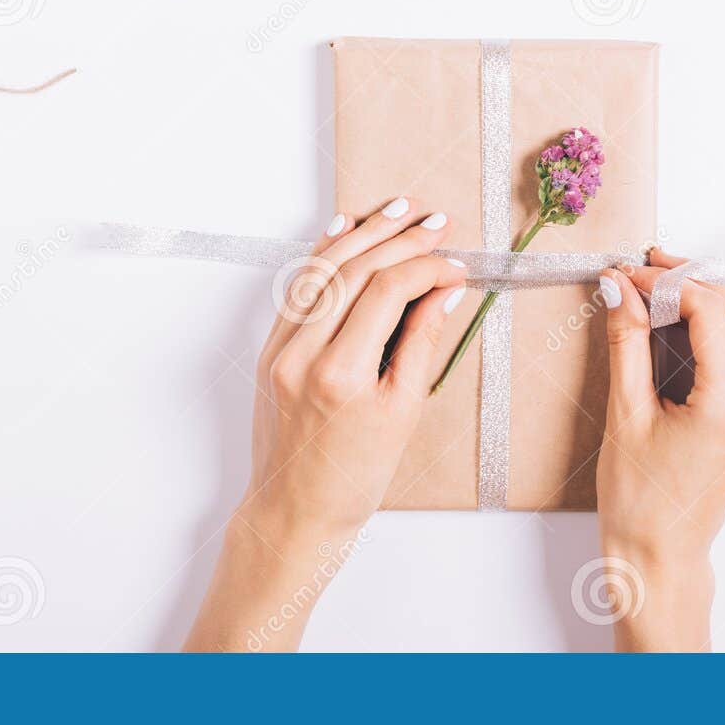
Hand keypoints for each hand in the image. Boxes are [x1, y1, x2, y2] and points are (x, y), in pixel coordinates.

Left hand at [187, 198, 467, 651]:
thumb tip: (444, 291)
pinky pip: (298, 289)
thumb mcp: (403, 414)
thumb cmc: (353, 478)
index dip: (426, 269)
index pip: (388, 292)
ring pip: (321, 269)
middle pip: (354, 271)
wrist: (295, 513)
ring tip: (397, 212)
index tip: (455, 265)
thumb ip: (422, 344)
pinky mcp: (269, 350)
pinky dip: (324, 255)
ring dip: (361, 234)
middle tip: (435, 223)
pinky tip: (346, 230)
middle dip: (399, 240)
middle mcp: (302, 354)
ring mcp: (279, 349)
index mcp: (340, 375)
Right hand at [594, 249, 724, 651]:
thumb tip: (621, 288)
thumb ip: (627, 342)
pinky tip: (684, 325)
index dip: (670, 282)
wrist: (659, 555)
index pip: (711, 313)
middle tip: (652, 270)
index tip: (632, 274)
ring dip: (717, 303)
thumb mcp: (625, 412)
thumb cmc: (638, 500)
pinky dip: (723, 331)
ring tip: (667, 291)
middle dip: (700, 282)